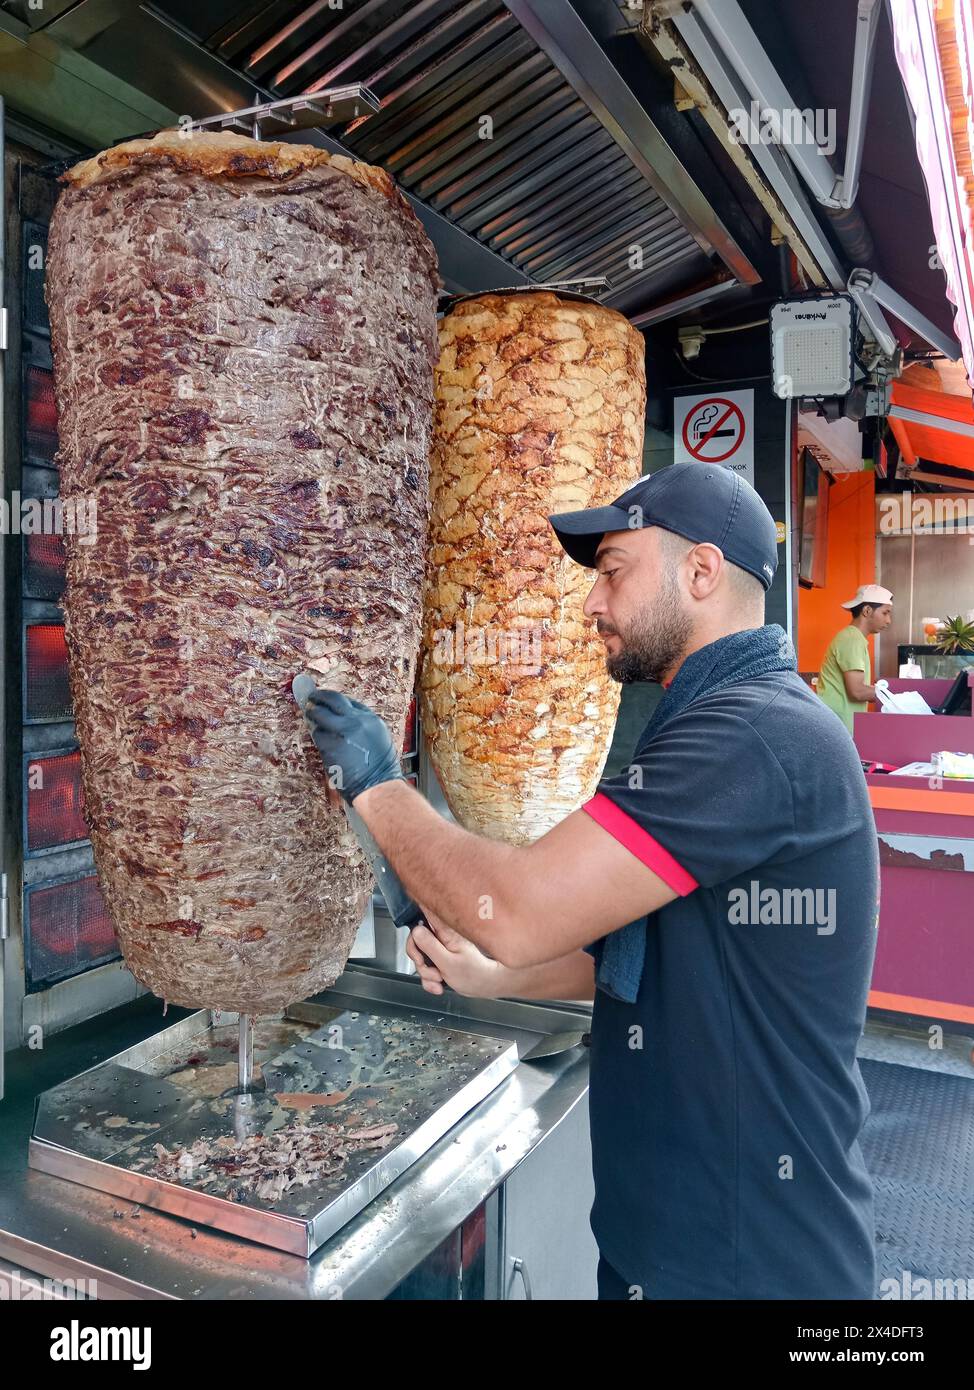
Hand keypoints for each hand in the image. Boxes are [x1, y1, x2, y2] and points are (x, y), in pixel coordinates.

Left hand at [301, 689, 402, 803]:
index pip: (350, 702)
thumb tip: (346, 721)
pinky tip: (322, 742)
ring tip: (310, 717)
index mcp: (371, 720)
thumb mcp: (379, 740)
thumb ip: (363, 728)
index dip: (337, 701)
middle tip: (312, 698)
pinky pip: (318, 735)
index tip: (328, 701)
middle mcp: (356, 721)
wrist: (377, 786)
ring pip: (320, 716)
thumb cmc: (380, 770)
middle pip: (333, 700)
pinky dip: (318, 737)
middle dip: (320, 697)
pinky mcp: (330, 745)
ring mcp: (342, 732)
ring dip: (314, 717)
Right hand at [406, 909, 504, 998]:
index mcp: (445, 931)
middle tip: (431, 970)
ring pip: (420, 956)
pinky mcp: (440, 958)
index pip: (424, 915)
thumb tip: (416, 931)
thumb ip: (430, 945)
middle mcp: (442, 936)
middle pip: (416, 941)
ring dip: (426, 973)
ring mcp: (440, 948)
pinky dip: (430, 979)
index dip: (415, 932)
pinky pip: (426, 967)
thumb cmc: (474, 974)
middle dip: (420, 961)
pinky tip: (439, 983)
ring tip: (439, 979)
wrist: (485, 986)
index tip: (420, 951)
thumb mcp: (448, 962)